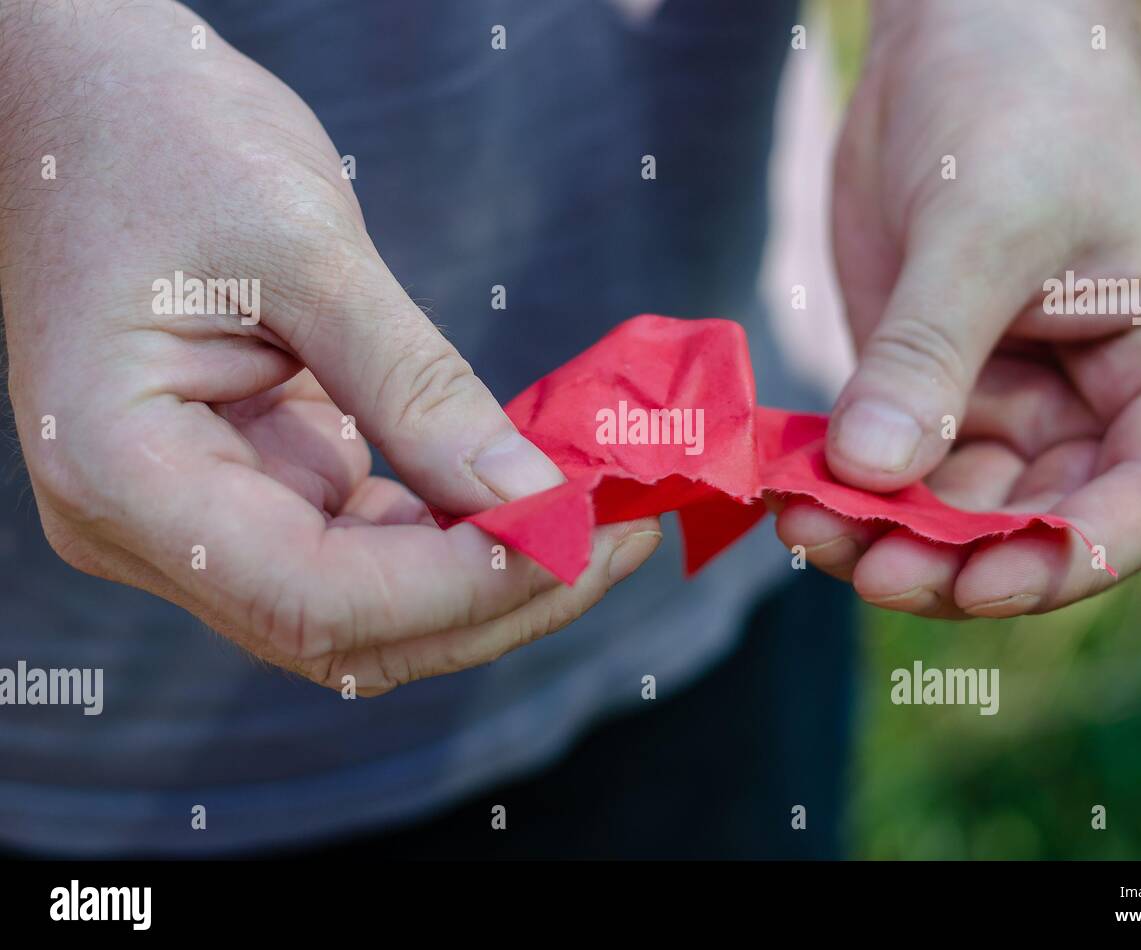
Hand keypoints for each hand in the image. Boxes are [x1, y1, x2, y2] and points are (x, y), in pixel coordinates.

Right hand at [0, 1, 660, 692]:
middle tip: (623, 534)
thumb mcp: (305, 247)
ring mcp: (199, 518)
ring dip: (490, 575)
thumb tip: (532, 499)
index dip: (465, 583)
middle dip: (499, 596)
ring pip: (368, 609)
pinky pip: (368, 549)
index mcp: (124, 472)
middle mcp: (151, 527)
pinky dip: (455, 532)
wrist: (94, 96)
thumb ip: (416, 386)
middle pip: (348, 631)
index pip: (315, 595)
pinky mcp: (250, 488)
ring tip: (599, 514)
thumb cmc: (166, 138)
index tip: (582, 529)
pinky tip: (531, 491)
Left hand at [777, 0, 1140, 617]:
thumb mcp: (986, 223)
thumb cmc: (1022, 104)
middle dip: (951, 557)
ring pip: (956, 509)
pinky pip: (895, 464)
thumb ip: (933, 351)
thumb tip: (870, 471)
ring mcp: (1014, 400)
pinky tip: (795, 490)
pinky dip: (848, 487)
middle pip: (1037, 524)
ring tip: (809, 528)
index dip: (1070, 559)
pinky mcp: (935, 386)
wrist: (960, 36)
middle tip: (863, 566)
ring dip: (885, 532)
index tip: (979, 583)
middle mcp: (1101, 405)